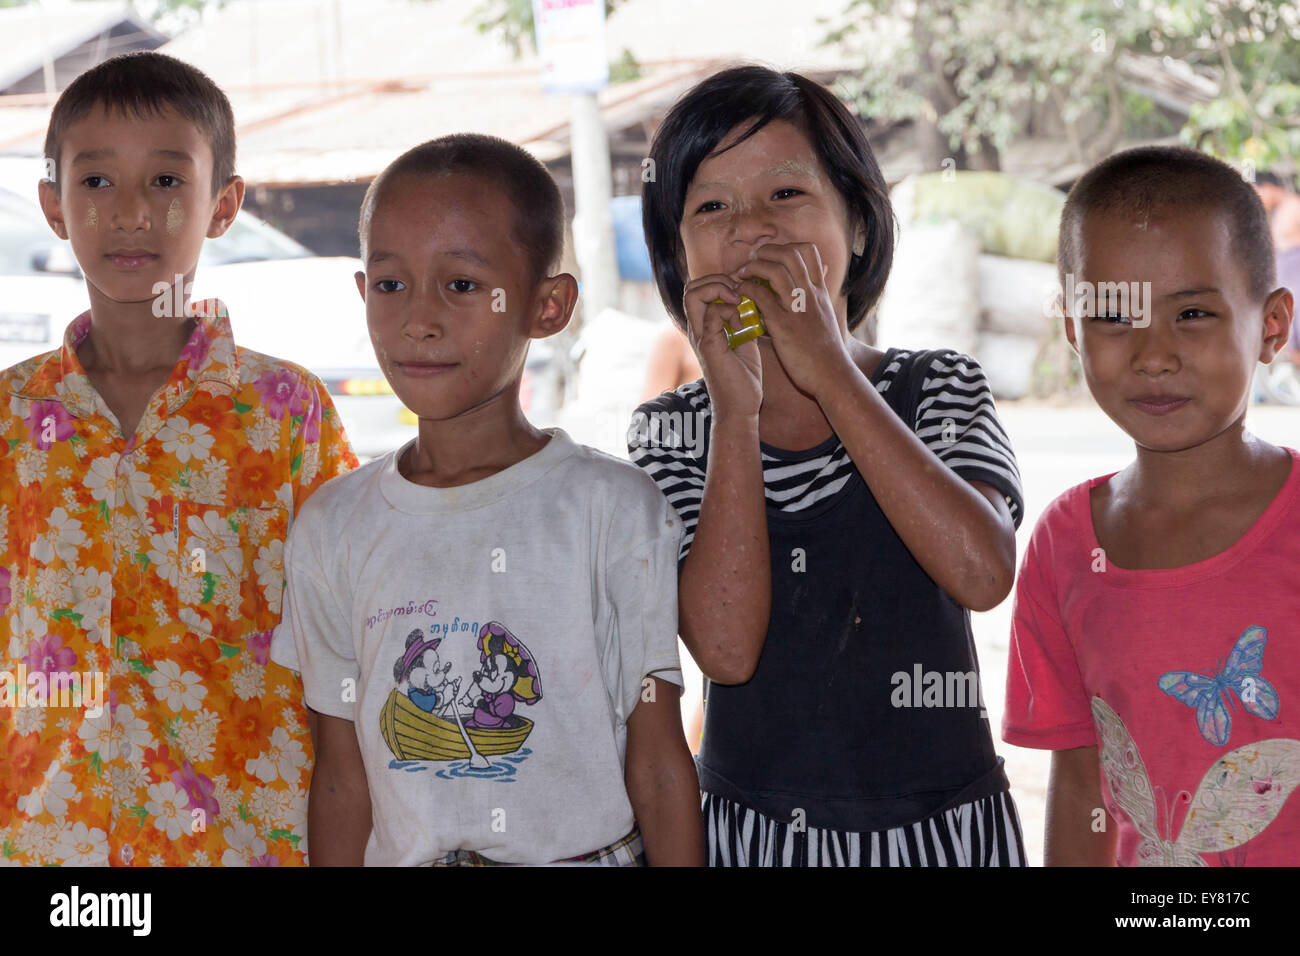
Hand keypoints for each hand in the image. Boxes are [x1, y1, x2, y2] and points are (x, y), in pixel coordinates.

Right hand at [681, 273, 761, 418]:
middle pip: (690, 287)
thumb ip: (742, 320)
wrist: (741, 407)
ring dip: (720, 290)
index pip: (698, 289)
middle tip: (739, 292)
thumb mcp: (744, 340)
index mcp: (704, 327)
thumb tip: (750, 299)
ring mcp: (700, 337)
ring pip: (693, 294)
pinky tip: (745, 324)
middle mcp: (697, 329)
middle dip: (717, 280)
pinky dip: (731, 311)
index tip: (742, 292)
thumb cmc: (744, 378)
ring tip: (739, 302)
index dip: (719, 281)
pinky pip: (713, 314)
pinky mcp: (709, 346)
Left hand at [737, 242, 851, 398]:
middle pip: (791, 254)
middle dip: (768, 251)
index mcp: (820, 291)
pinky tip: (740, 294)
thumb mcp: (827, 314)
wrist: (832, 375)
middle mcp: (811, 295)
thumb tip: (822, 273)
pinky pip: (762, 298)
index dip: (788, 246)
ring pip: (776, 271)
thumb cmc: (827, 349)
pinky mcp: (784, 326)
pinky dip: (747, 290)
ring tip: (742, 274)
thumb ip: (819, 294)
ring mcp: (798, 309)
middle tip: (753, 259)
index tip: (773, 255)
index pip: (809, 252)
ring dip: (754, 267)